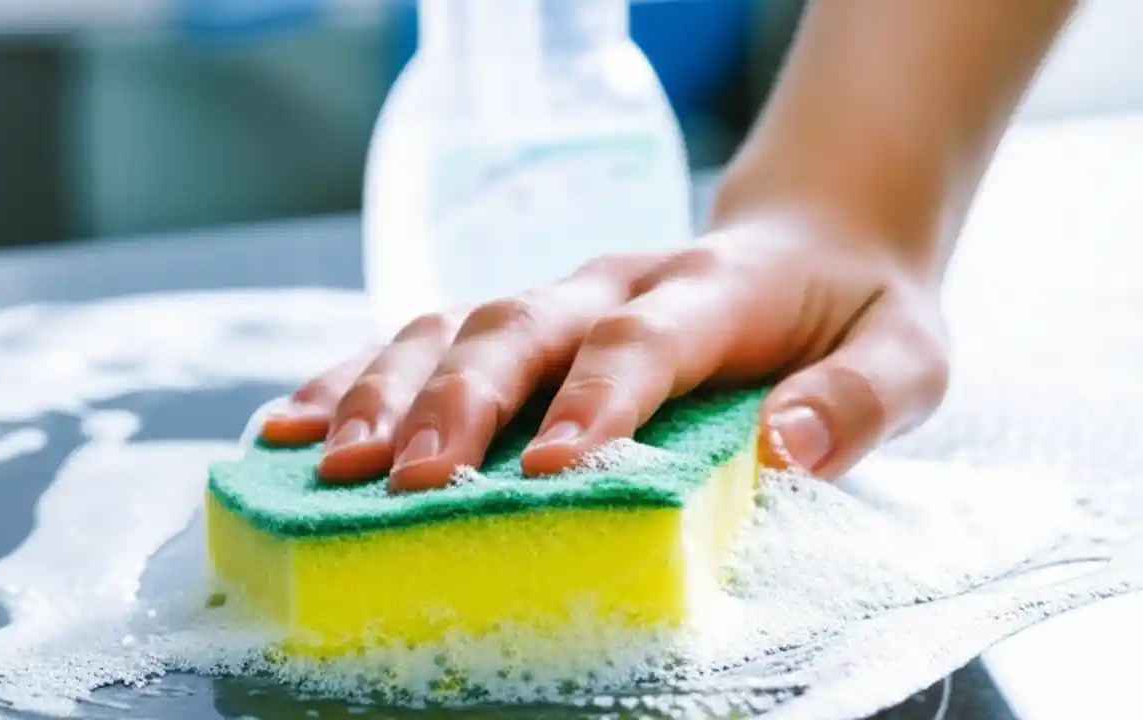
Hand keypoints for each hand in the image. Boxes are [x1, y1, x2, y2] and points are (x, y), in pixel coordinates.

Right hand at [261, 213, 947, 490]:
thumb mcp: (906, 354)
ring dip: (388, 389)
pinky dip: (360, 374)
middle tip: (405, 480)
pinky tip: (297, 418)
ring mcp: (563, 293)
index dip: (596, 397)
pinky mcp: (529, 316)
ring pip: (458, 323)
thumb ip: (858, 398)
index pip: (643, 337)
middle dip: (460, 403)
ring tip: (328, 458)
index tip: (551, 468)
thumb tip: (788, 448)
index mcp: (714, 290)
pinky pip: (430, 335)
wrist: (815, 242)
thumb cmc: (855, 312)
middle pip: (523, 325)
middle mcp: (619, 281)